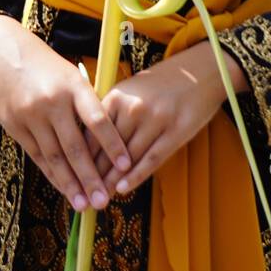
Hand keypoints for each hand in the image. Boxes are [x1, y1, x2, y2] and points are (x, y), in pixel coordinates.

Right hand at [0, 16, 131, 212]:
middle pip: (75, 147)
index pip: (98, 120)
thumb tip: (106, 140)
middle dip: (90, 178)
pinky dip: (51, 174)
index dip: (113, 145)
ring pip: (55, 157)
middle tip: (103, 202)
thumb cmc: (45, 65)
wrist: (2, 52)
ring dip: (70, 184)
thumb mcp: (70, 75)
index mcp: (74, 85)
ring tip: (84, 204)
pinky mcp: (15, 125)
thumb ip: (85, 104)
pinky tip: (63, 188)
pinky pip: (37, 156)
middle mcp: (53, 102)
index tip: (127, 165)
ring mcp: (31, 115)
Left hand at [86, 41, 246, 195]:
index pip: (92, 132)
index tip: (72, 175)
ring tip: (101, 197)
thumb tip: (86, 143)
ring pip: (128, 157)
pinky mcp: (176, 132)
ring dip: (112, 180)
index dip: (81, 157)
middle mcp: (134, 108)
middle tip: (82, 194)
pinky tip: (124, 189)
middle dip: (94, 174)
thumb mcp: (129, 90)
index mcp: (117, 96)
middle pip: (107, 148)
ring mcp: (156, 120)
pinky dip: (136, 176)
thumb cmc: (159, 84)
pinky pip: (152, 158)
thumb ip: (110, 112)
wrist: (198, 72)